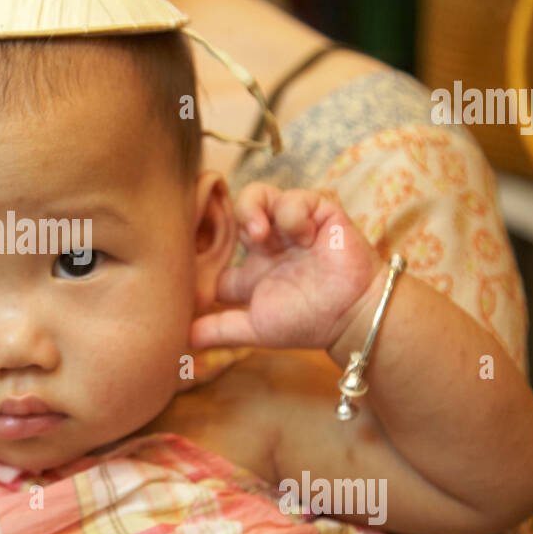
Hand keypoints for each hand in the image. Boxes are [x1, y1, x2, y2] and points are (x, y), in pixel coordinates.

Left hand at [192, 183, 384, 350]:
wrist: (352, 317)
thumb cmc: (308, 323)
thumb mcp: (256, 328)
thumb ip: (219, 330)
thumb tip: (181, 339)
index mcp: (252, 269)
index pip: (217, 249)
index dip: (202, 248)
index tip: (193, 255)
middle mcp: (269, 244)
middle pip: (233, 212)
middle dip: (227, 219)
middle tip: (233, 240)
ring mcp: (292, 227)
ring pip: (259, 194)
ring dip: (253, 210)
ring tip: (261, 234)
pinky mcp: (319, 213)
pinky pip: (295, 196)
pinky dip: (291, 212)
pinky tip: (301, 237)